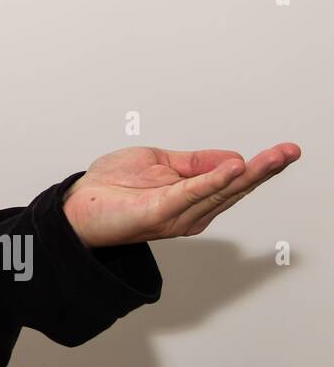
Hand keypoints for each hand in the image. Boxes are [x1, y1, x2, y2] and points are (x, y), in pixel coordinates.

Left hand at [61, 143, 301, 247]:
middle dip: (265, 169)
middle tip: (290, 152)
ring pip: (221, 191)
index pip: (232, 180)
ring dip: (249, 173)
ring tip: (273, 158)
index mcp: (191, 197)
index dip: (259, 166)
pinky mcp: (160, 213)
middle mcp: (190, 211)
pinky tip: (234, 169)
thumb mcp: (158, 162)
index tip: (285, 151)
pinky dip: (214, 180)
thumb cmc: (110, 188)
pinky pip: (192, 194)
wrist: (76, 205)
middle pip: (235, 188)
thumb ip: (194, 162)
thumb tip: (232, 158)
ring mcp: (177, 214)